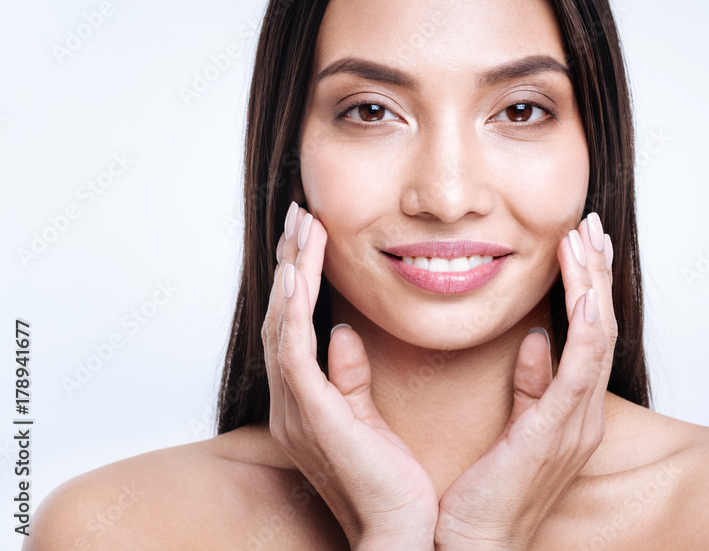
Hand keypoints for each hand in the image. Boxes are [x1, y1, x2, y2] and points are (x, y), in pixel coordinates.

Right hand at [262, 202, 437, 548]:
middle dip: (292, 262)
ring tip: (303, 226)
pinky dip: (293, 309)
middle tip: (302, 215)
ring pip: (282, 324)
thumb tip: (343, 332)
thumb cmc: (390, 484)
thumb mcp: (367, 419)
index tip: (313, 237)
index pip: (296, 325)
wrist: (400, 533)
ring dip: (293, 271)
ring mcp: (296, 409)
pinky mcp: (311, 416)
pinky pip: (293, 351)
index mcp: (305, 402)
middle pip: (282, 316)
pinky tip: (300, 272)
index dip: (301, 278)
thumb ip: (349, 377)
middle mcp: (291, 402)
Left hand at [434, 212, 616, 549]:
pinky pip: (581, 367)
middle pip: (601, 325)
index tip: (578, 244)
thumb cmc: (486, 493)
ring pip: (598, 335)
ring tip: (584, 237)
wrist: (473, 546)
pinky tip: (585, 289)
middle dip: (596, 271)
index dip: (587, 285)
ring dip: (592, 282)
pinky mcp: (556, 430)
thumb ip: (530, 385)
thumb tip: (535, 341)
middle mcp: (584, 412)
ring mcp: (576, 421)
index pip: (588, 334)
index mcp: (571, 409)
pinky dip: (587, 324)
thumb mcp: (514, 427)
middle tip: (588, 225)